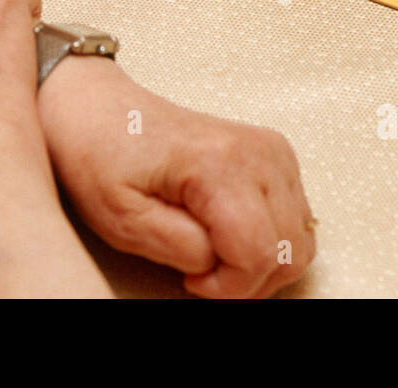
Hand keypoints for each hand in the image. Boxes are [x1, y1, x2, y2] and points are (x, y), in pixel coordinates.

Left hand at [38, 56, 315, 297]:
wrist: (98, 109)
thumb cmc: (100, 155)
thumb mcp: (121, 217)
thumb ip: (180, 249)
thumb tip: (220, 264)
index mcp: (220, 164)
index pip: (259, 254)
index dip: (229, 287)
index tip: (191, 281)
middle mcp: (258, 152)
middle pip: (290, 251)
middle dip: (249, 281)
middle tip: (202, 276)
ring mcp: (271, 151)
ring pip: (299, 239)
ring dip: (261, 263)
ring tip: (212, 256)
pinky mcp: (274, 156)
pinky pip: (295, 219)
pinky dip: (269, 241)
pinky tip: (227, 237)